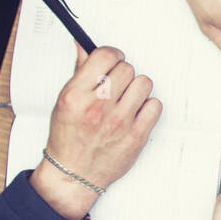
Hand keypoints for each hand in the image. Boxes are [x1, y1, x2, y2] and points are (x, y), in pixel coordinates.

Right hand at [30, 44, 161, 219]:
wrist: (74, 173)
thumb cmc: (69, 138)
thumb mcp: (65, 100)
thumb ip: (80, 72)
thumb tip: (85, 46)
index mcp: (77, 95)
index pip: (105, 56)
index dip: (113, 55)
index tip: (113, 60)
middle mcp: (98, 107)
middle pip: (127, 68)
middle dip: (123, 74)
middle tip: (117, 85)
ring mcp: (119, 122)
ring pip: (144, 83)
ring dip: (137, 89)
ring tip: (127, 99)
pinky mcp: (136, 136)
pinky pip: (155, 105)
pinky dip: (148, 107)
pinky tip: (136, 113)